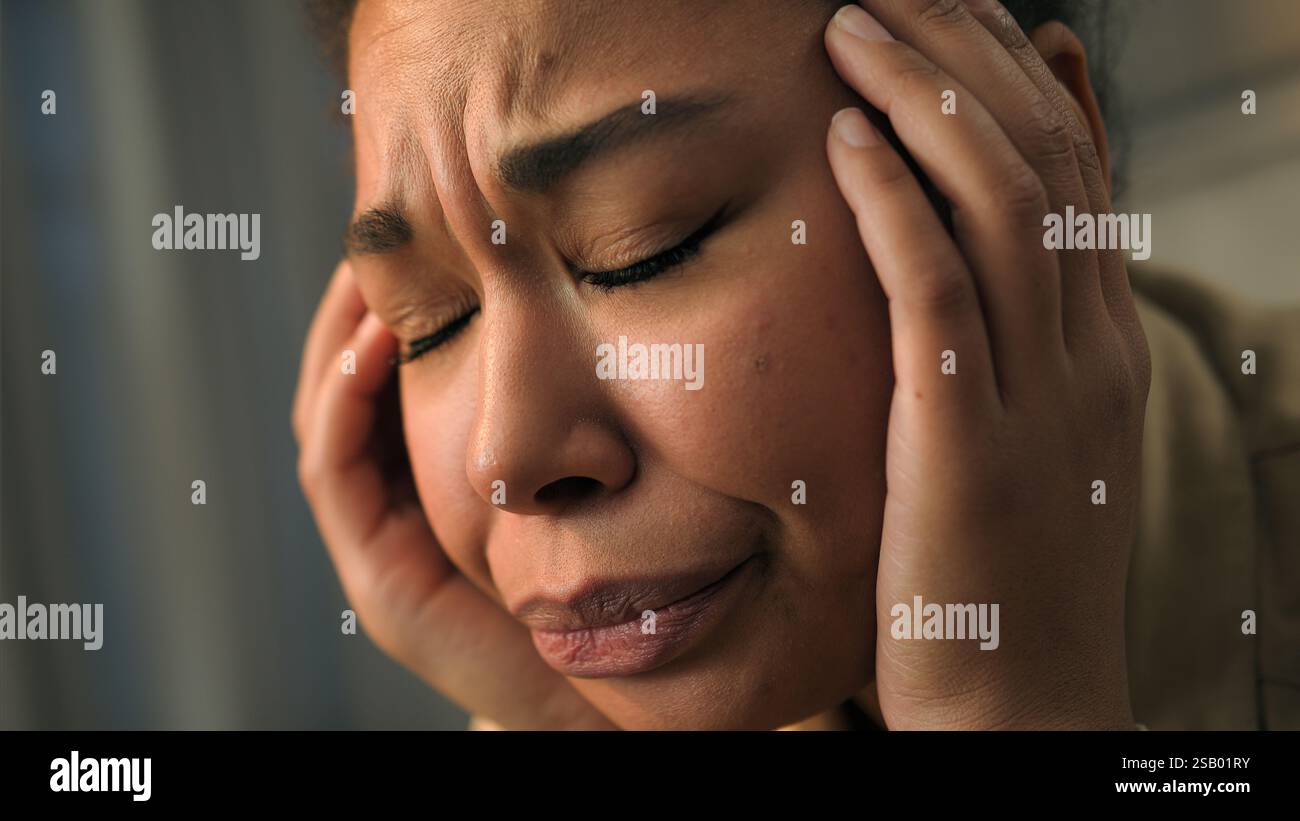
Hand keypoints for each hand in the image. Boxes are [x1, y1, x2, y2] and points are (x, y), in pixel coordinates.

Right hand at [292, 261, 614, 728]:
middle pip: (350, 382)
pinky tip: (372, 341)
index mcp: (432, 474)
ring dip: (339, 337)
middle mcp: (395, 503)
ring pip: (329, 415)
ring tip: (367, 264)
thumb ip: (564, 411)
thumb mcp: (577, 470)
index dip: (391, 300)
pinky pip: (334, 472)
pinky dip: (343, 401)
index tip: (419, 228)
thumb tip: (586, 300)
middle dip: (356, 303)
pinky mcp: (378, 576)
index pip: (391, 373)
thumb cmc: (599, 582)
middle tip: (378, 224)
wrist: (593, 695)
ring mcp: (378, 541)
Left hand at [824, 0, 1149, 728]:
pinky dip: (895, 200)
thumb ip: (1007, 351)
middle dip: (966, 55)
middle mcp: (1087, 351)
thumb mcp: (1024, 445)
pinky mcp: (966, 438)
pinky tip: (847, 136)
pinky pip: (936, 288)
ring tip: (854, 25)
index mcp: (1102, 348)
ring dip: (926, 96)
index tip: (962, 13)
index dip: (1019, 77)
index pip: (1076, 173)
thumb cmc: (1000, 575)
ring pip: (1001, 199)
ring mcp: (1038, 393)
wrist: (1020, 708)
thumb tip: (968, 260)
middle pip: (1043, 157)